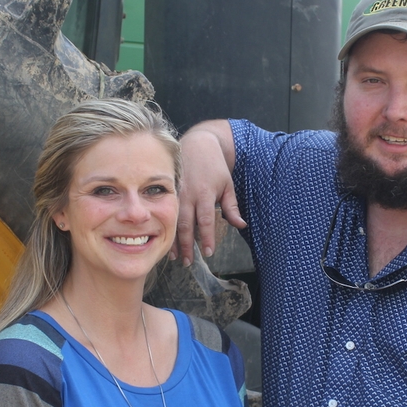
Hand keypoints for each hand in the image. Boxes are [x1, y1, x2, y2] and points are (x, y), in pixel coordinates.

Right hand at [175, 122, 244, 265]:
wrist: (197, 143)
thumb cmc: (215, 166)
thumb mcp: (227, 184)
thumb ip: (232, 207)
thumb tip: (241, 225)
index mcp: (205, 193)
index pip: (206, 220)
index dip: (207, 237)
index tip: (208, 253)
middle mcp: (188, 194)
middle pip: (187, 224)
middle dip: (187, 245)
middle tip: (189, 263)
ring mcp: (175, 192)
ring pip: (173, 221)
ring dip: (174, 240)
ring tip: (176, 258)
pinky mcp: (167, 191)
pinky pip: (166, 213)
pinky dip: (166, 228)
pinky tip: (165, 240)